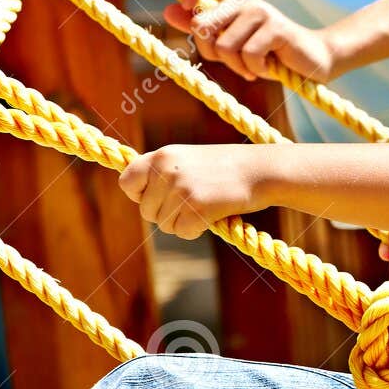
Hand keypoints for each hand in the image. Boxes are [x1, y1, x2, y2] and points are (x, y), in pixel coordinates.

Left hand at [120, 144, 264, 239]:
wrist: (261, 169)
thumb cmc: (227, 166)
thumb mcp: (188, 159)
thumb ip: (163, 173)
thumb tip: (141, 199)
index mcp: (162, 155)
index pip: (126, 181)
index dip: (140, 194)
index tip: (159, 195)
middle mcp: (167, 171)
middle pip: (146, 211)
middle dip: (167, 213)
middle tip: (194, 200)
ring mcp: (180, 190)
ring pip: (164, 225)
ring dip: (183, 222)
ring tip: (206, 203)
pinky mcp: (195, 208)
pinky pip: (183, 232)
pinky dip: (197, 229)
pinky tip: (213, 213)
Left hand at [165, 0, 336, 81]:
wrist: (309, 62)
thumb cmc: (266, 52)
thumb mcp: (230, 42)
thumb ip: (203, 27)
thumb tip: (168, 11)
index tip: (187, 5)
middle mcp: (247, 0)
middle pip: (203, 22)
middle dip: (209, 51)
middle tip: (231, 59)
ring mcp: (262, 12)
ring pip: (223, 45)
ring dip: (236, 66)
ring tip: (253, 65)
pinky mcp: (277, 28)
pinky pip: (247, 54)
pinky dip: (253, 69)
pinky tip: (267, 67)